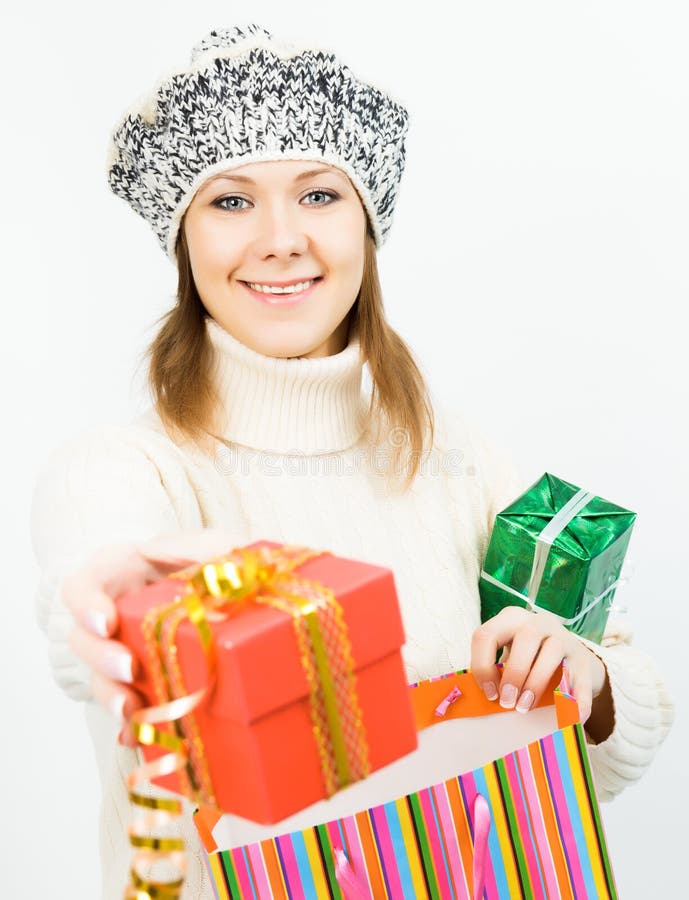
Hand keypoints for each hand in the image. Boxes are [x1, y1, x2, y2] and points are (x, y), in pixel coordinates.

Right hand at [61, 528, 236, 746]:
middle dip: (101, 657)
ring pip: (97, 679)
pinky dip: (130, 725)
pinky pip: (126, 709)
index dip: (85, 605)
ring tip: (131, 709)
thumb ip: (209, 549)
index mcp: (116, 577)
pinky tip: (137, 734)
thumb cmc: (197, 561)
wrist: (210, 594)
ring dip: (111, 695)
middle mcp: (108, 617)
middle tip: (129, 668)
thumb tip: (223, 570)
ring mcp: (118, 652)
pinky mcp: (138, 684)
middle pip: (83, 640)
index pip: (81, 587)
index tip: (106, 621)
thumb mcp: (205, 545)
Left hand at [471, 605, 607, 723]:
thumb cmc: (528, 657)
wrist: (569, 656)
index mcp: (511, 619)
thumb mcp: (509, 652)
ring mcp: (564, 638)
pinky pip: (580, 679)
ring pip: (553, 650)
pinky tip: (572, 717)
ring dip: (537, 682)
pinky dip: (576, 700)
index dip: (483, 666)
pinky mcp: (583, 659)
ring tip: (525, 707)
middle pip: (526, 636)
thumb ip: (497, 667)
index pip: (487, 635)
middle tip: (507, 701)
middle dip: (514, 671)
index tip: (489, 693)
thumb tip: (487, 696)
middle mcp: (539, 622)